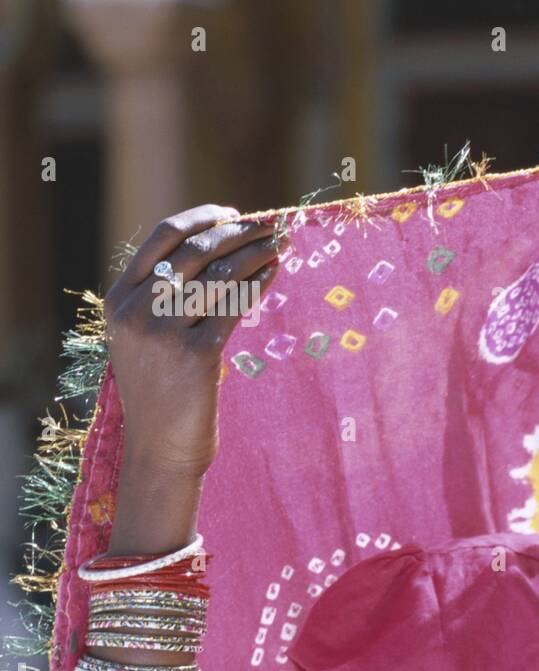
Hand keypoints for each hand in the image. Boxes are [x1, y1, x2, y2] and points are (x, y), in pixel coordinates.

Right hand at [104, 204, 280, 475]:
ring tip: (278, 244)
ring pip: (219, 276)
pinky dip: (258, 284)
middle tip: (268, 226)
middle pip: (196, 251)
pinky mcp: (196, 354)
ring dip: (254, 253)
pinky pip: (236, 307)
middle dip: (237, 232)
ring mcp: (164, 332)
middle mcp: (136, 311)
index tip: (234, 214)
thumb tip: (214, 248)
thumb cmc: (161, 389)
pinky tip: (273, 274)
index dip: (203, 219)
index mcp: (118, 299)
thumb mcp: (145, 336)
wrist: (160, 447)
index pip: (163, 237)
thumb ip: (163, 295)